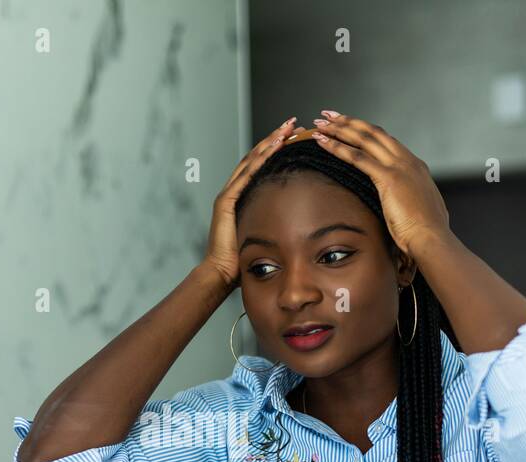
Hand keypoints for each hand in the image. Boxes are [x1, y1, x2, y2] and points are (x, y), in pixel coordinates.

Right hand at [203, 116, 297, 288]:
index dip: (277, 148)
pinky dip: (260, 159)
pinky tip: (274, 148)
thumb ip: (277, 221)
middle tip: (294, 124)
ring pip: (251, 160)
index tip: (296, 136)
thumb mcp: (265, 233)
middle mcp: (233, 190)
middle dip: (275, 138)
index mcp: (243, 196)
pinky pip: (245, 175)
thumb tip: (302, 217)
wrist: (223, 274)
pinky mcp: (226, 201)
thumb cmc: (244, 259)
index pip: (261, 165)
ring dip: (269, 143)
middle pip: (256, 156)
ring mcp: (228, 194)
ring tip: (286, 129)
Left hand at [308, 111, 450, 259]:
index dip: (365, 132)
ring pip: (364, 139)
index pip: (386, 141)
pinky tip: (322, 142)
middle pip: (373, 133)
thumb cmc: (427, 232)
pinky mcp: (389, 178)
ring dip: (339, 129)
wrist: (432, 238)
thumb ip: (412, 201)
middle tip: (329, 115)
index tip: (350, 126)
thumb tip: (408, 206)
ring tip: (320, 123)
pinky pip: (358, 157)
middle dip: (349, 122)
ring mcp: (399, 167)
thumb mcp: (421, 209)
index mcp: (415, 166)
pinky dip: (338, 147)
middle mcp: (407, 161)